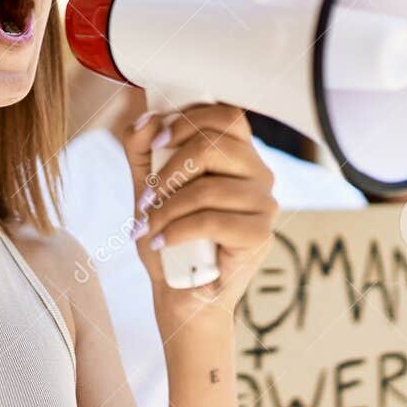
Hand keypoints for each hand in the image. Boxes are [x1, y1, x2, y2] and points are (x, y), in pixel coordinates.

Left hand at [123, 105, 275, 333]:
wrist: (179, 290)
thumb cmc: (169, 235)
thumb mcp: (147, 186)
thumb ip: (142, 149)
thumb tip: (146, 120)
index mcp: (238, 155)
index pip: (227, 115)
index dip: (188, 120)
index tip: (155, 142)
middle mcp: (258, 174)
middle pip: (215, 145)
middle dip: (169, 169)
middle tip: (145, 197)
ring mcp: (264, 204)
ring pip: (209, 187)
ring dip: (166, 208)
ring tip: (147, 226)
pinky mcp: (260, 235)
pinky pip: (212, 220)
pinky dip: (176, 230)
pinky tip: (161, 242)